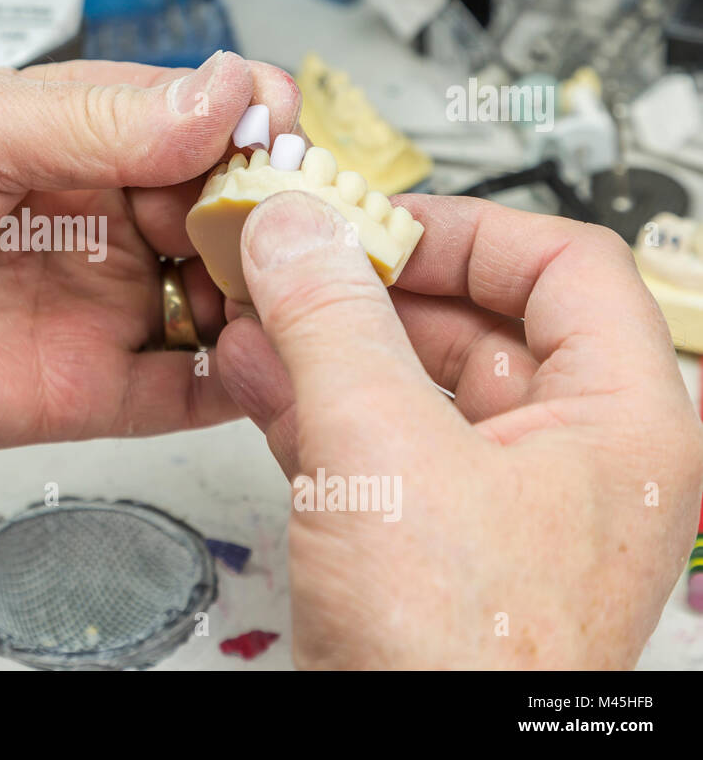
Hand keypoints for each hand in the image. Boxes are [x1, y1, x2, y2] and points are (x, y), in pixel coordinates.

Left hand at [0, 53, 301, 478]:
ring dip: (268, 285)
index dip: (244, 119)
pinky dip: (238, 373)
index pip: (192, 118)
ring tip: (289, 277)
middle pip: (220, 208)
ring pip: (221, 295)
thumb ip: (92, 118)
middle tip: (291, 211)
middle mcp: (86, 221)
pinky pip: (187, 386)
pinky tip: (260, 347)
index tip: (272, 128)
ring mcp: (90, 308)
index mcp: (58, 138)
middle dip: (267, 204)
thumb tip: (216, 94)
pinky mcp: (83, 393)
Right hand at [217, 191, 702, 667]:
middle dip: (370, 283)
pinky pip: (371, 437)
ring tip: (256, 300)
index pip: (562, 266)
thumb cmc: (459, 653)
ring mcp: (492, 502)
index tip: (375, 219)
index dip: (464, 228)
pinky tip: (252, 367)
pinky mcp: (425, 539)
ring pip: (409, 379)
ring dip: (327, 336)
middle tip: (295, 254)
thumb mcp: (385, 448)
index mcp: (621, 422)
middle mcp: (569, 457)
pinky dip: (310, 397)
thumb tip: (299, 230)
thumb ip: (334, 322)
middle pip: (473, 319)